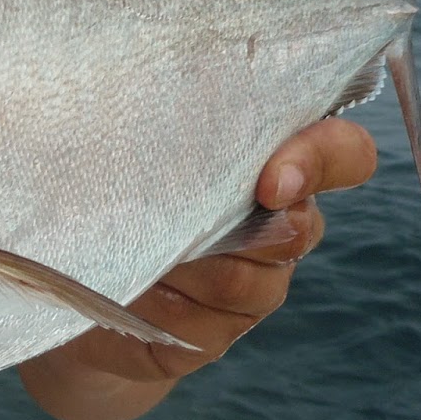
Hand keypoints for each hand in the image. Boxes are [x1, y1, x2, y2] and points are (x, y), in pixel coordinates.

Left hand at [18, 116, 377, 419]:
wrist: (74, 279)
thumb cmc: (110, 186)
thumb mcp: (137, 140)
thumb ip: (171, 124)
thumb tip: (155, 85)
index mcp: (275, 163)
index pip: (346, 154)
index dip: (323, 161)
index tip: (272, 183)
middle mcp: (281, 225)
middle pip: (297, 229)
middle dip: (233, 224)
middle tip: (176, 216)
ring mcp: (256, 284)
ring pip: (246, 280)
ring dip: (186, 263)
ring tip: (139, 245)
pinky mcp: (218, 335)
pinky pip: (205, 324)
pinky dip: (160, 303)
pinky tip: (133, 288)